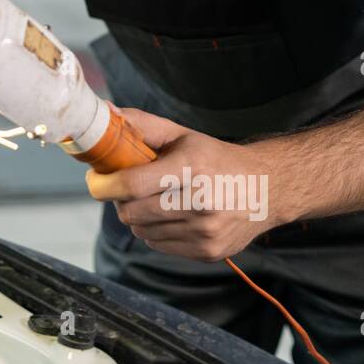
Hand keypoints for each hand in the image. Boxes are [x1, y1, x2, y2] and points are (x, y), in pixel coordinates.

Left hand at [84, 107, 278, 261]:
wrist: (267, 188)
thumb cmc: (216, 159)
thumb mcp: (183, 135)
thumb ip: (142, 126)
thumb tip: (107, 112)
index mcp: (192, 166)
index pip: (131, 184)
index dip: (105, 185)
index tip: (95, 180)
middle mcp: (201, 201)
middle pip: (131, 212)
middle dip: (121, 200)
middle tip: (128, 189)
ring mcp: (205, 231)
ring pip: (141, 231)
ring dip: (138, 217)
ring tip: (156, 201)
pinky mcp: (208, 251)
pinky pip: (158, 245)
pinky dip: (155, 232)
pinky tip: (172, 216)